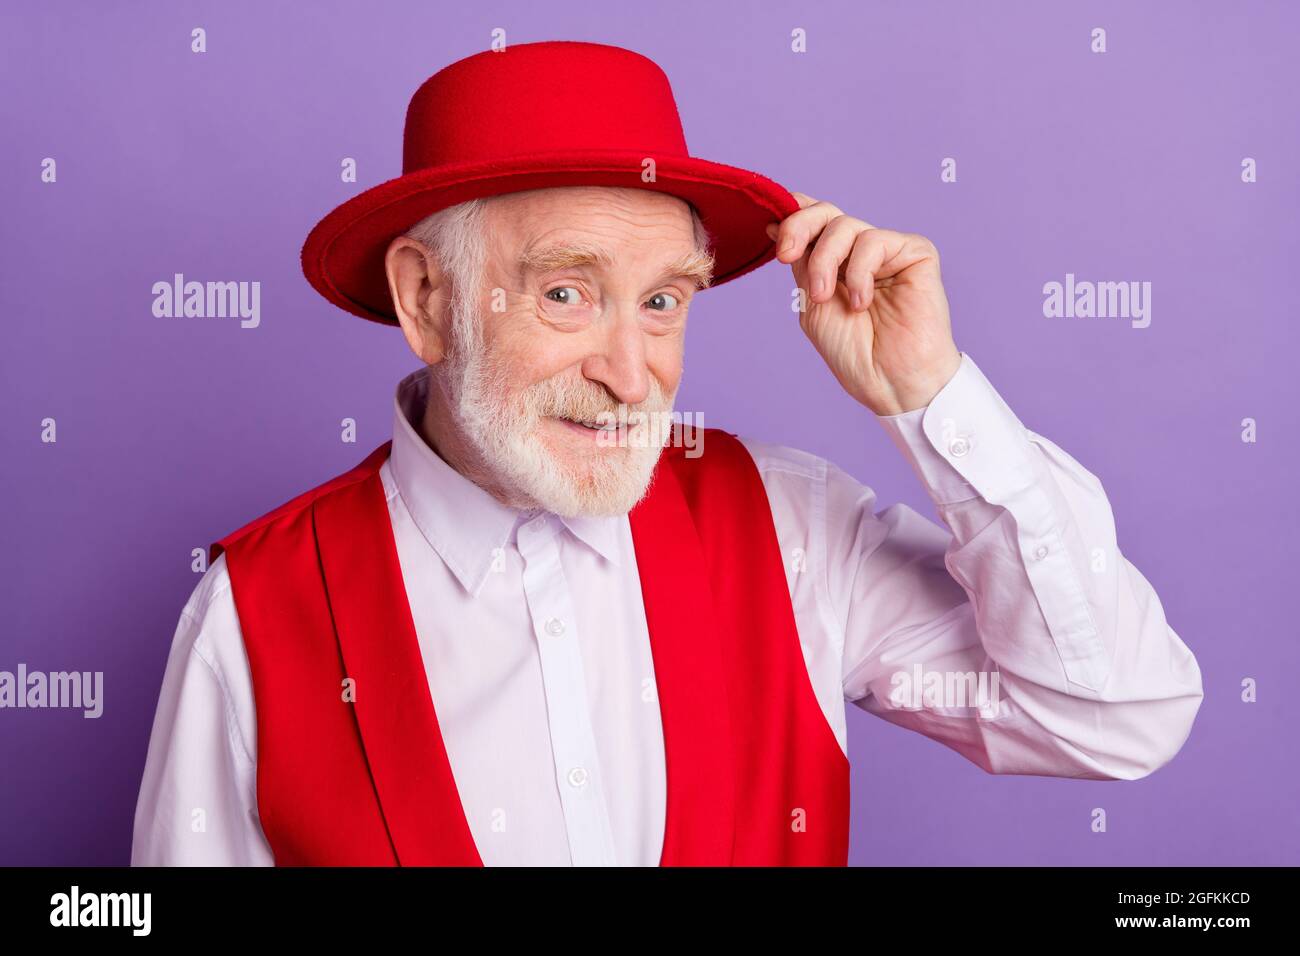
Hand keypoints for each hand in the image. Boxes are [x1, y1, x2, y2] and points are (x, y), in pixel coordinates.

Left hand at [767, 192, 961, 415]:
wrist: (890, 380)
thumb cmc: (854, 352)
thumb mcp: (812, 303)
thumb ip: (801, 263)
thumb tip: (776, 224)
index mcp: (835, 262)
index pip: (813, 221)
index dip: (792, 215)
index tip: (771, 229)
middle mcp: (860, 251)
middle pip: (826, 212)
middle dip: (799, 228)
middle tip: (785, 256)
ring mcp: (888, 251)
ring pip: (845, 226)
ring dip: (824, 261)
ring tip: (825, 298)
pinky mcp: (915, 253)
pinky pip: (874, 241)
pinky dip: (859, 272)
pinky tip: (862, 302)